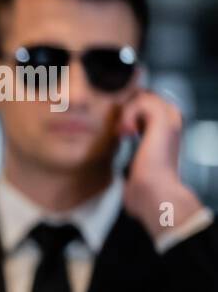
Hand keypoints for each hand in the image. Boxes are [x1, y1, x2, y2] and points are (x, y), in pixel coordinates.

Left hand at [118, 90, 201, 239]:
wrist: (155, 194)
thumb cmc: (145, 192)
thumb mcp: (135, 174)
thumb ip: (131, 169)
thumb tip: (123, 181)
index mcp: (165, 136)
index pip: (149, 108)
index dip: (131, 114)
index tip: (121, 134)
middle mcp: (170, 126)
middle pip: (149, 98)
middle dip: (128, 109)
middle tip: (122, 132)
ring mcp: (169, 122)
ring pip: (146, 96)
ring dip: (128, 111)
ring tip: (124, 132)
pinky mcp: (163, 122)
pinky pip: (143, 101)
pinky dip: (129, 113)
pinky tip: (127, 132)